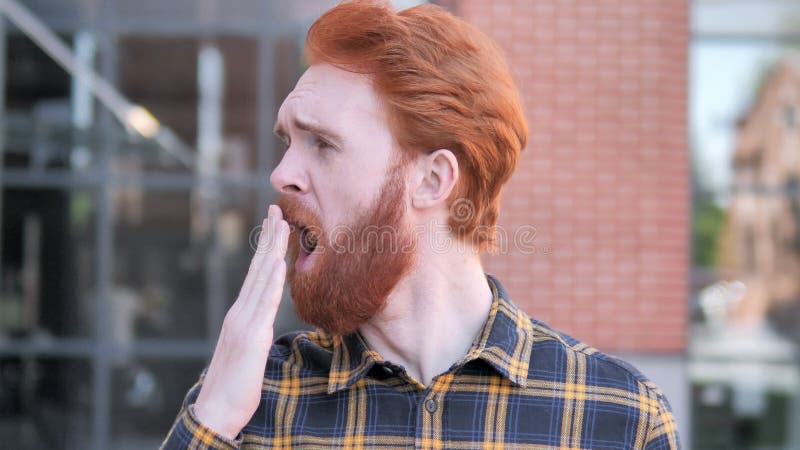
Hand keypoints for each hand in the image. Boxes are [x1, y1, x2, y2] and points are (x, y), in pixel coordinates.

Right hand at [193, 204, 289, 438]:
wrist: (216, 410)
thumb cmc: (235, 384)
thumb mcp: (249, 350)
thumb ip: (256, 330)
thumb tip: (265, 320)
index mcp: (242, 314)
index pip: (257, 273)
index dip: (266, 247)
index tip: (275, 223)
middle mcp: (240, 312)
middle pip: (258, 268)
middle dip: (269, 237)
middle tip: (278, 208)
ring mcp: (243, 323)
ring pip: (261, 279)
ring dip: (272, 250)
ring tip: (282, 225)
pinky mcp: (250, 338)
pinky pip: (264, 306)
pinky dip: (272, 283)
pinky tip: (280, 264)